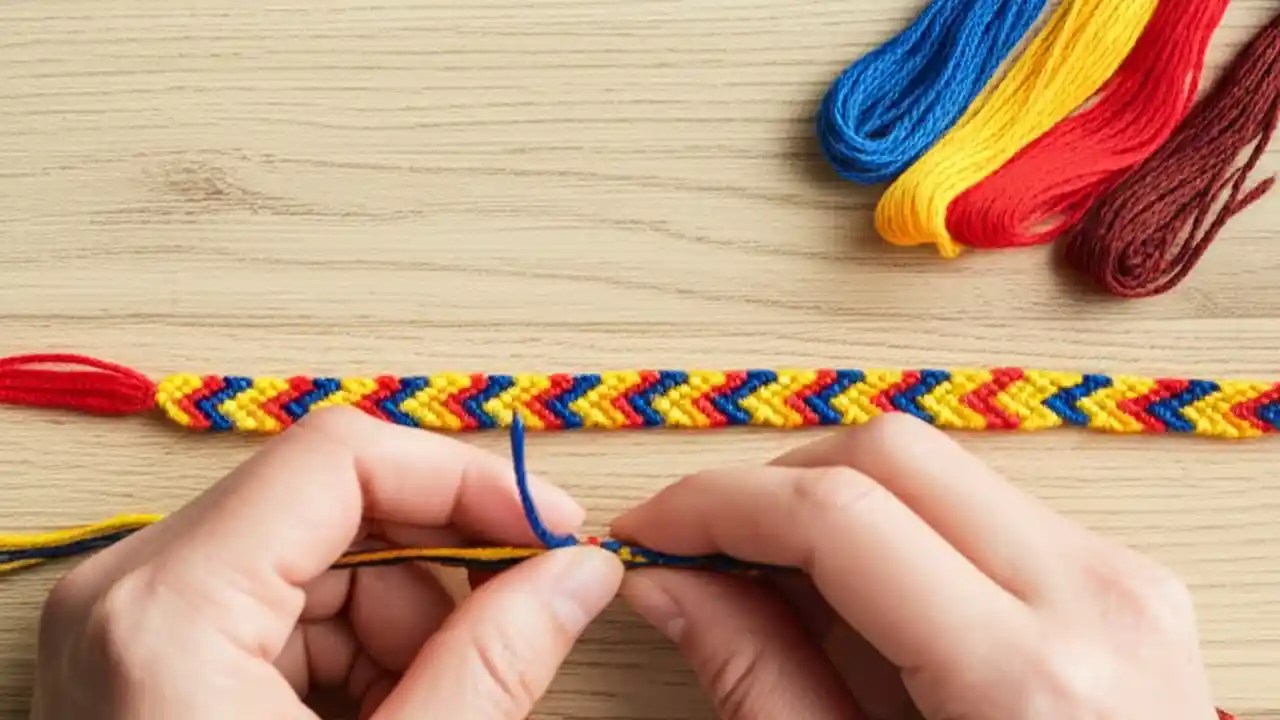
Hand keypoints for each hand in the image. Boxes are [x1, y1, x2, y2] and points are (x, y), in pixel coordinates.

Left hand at [32, 407, 622, 719]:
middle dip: (438, 575)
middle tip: (512, 633)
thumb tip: (579, 572)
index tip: (547, 526)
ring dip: (401, 627)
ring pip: (316, 562)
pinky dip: (354, 659)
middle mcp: (129, 594)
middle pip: (331, 511)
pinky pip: (283, 612)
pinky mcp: (149, 655)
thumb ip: (498, 662)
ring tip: (427, 713)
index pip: (340, 458)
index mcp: (172, 609)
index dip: (465, 480)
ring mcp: (130, 624)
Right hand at [613, 414, 1219, 718]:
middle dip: (774, 485)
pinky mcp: (1126, 581)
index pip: (842, 514)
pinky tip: (859, 596)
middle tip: (704, 550)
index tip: (653, 529)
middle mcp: (1094, 599)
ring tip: (775, 581)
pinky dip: (898, 527)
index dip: (720, 505)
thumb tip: (670, 584)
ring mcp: (1123, 580)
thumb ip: (759, 684)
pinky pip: (981, 506)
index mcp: (1029, 680)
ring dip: (834, 501)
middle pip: (892, 453)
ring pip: (937, 466)